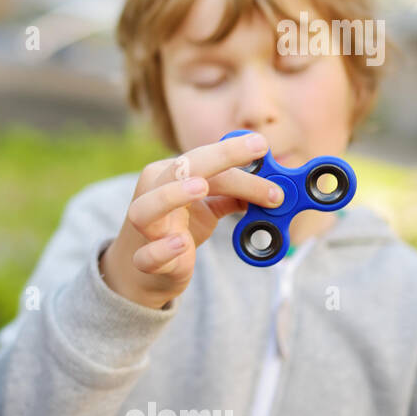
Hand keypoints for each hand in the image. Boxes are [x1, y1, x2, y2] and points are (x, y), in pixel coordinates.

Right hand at [99, 132, 281, 308]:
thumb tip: (271, 185)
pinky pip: (147, 256)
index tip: (262, 145)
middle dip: (218, 158)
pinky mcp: (146, 261)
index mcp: (166, 176)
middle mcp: (151, 196)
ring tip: (202, 187)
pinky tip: (181, 243)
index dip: (232, 151)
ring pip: (145, 209)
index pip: (200, 158)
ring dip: (172, 195)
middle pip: (176, 170)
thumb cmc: (177, 229)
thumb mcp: (208, 207)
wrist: (148, 270)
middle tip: (254, 154)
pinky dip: (162, 248)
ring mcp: (146, 230)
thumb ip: (234, 194)